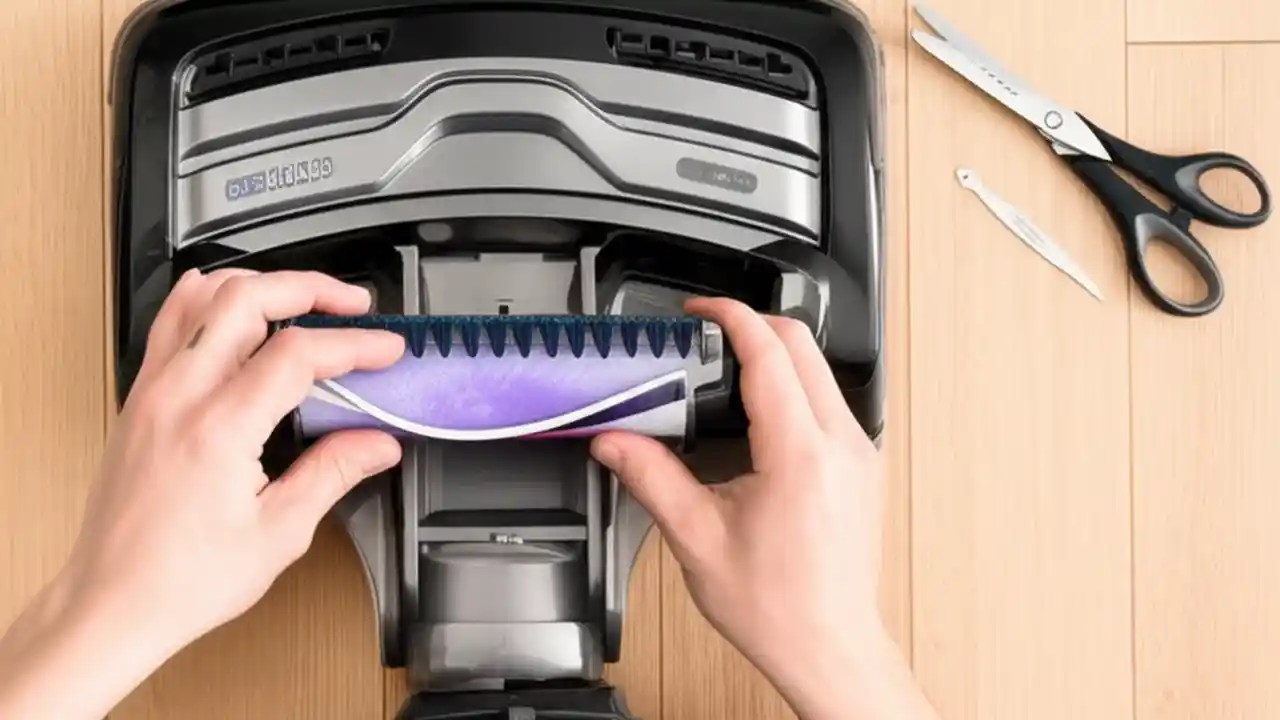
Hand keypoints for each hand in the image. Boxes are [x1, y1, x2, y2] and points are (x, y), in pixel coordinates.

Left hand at [0, 269, 405, 719]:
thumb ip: (333, 473)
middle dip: (310, 288)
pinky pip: (171, 322)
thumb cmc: (180, 581)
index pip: (298, 353)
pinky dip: (210, 301)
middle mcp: (178, 397)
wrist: (112, 604)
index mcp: (218, 430)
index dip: (354, 343)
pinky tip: (236, 313)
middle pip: (246, 298)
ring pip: (200, 296)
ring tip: (301, 299)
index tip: (386, 349)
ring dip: (260, 285)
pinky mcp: (139, 399)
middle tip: (351, 304)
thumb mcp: (279, 533)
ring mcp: (151, 392)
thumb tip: (377, 443)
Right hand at [591, 298, 937, 719]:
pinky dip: (795, 385)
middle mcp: (841, 445)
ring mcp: (859, 454)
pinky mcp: (862, 466)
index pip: (771, 354)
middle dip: (755, 324)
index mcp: (800, 455)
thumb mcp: (697, 538)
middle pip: (804, 345)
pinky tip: (760, 411)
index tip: (703, 308)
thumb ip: (651, 477)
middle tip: (710, 331)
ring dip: (778, 354)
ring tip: (728, 367)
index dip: (732, 317)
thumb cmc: (777, 608)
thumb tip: (613, 440)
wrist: (829, 648)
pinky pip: (831, 401)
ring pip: (821, 370)